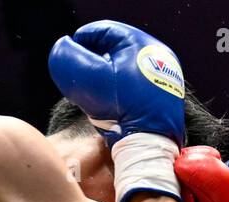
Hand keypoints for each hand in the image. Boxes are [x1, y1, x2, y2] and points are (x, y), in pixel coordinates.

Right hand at [48, 20, 184, 145]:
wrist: (151, 142)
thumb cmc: (122, 108)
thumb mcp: (88, 79)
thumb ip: (68, 58)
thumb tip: (64, 46)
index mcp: (142, 44)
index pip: (102, 31)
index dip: (81, 42)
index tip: (70, 58)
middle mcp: (159, 56)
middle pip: (114, 50)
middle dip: (94, 62)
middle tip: (81, 77)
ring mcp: (164, 76)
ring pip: (124, 69)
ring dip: (106, 78)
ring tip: (96, 93)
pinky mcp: (164, 96)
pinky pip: (135, 86)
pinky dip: (120, 91)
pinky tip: (112, 104)